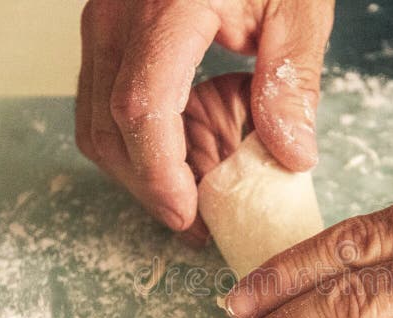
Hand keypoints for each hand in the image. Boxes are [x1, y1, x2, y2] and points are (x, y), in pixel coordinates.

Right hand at [75, 0, 333, 231]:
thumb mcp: (298, 7)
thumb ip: (292, 80)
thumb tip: (291, 156)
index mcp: (168, 7)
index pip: (141, 108)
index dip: (159, 174)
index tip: (189, 214)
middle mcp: (118, 15)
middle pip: (107, 126)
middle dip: (146, 186)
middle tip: (194, 222)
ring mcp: (103, 22)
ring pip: (94, 121)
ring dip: (133, 171)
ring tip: (183, 198)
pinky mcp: (106, 32)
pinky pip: (99, 102)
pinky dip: (128, 143)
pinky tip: (168, 159)